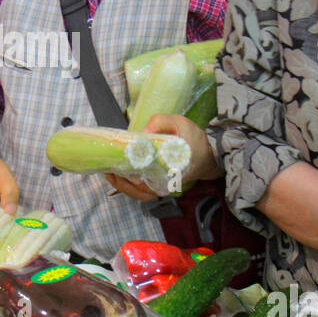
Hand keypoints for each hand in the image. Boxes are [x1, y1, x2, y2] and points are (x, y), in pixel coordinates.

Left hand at [106, 113, 222, 201]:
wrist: (211, 155)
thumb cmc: (196, 140)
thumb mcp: (181, 123)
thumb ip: (161, 121)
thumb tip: (141, 131)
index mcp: (171, 171)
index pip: (148, 180)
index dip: (129, 176)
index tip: (116, 167)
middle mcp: (166, 184)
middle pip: (140, 191)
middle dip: (121, 182)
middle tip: (106, 169)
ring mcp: (164, 188)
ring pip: (140, 194)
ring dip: (123, 186)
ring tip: (109, 173)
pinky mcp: (163, 187)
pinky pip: (144, 193)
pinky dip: (130, 188)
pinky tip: (119, 176)